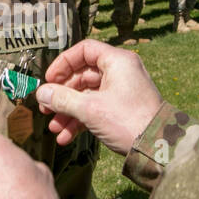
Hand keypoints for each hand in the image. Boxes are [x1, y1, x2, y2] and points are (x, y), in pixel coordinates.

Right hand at [35, 39, 161, 153]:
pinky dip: (80, 120)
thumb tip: (41, 94)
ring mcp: (122, 91)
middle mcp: (121, 72)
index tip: (49, 80)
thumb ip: (62, 99)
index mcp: (117, 62)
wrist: (158, 148)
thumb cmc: (129, 122)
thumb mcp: (90, 109)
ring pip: (87, 96)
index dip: (63, 63)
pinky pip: (96, 109)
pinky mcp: (122, 109)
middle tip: (45, 108)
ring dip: (68, 112)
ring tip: (54, 128)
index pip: (84, 50)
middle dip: (62, 95)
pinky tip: (65, 137)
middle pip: (83, 76)